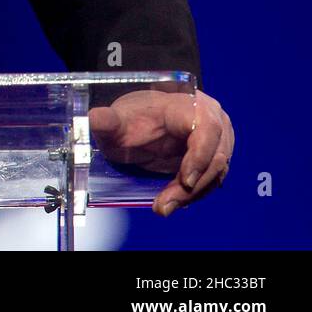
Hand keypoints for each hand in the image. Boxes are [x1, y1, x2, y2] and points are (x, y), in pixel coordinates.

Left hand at [89, 88, 233, 214]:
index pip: (208, 129)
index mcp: (190, 105)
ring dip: (190, 196)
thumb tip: (93, 118)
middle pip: (215, 158)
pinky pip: (211, 182)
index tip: (185, 180)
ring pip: (215, 175)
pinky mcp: (214, 159)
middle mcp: (212, 121)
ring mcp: (218, 142)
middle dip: (190, 187)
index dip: (200, 155)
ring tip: (163, 206)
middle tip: (164, 205)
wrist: (143, 121)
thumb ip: (106, 120)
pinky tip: (171, 202)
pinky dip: (192, 196)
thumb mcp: (117, 119)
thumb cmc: (135, 116)